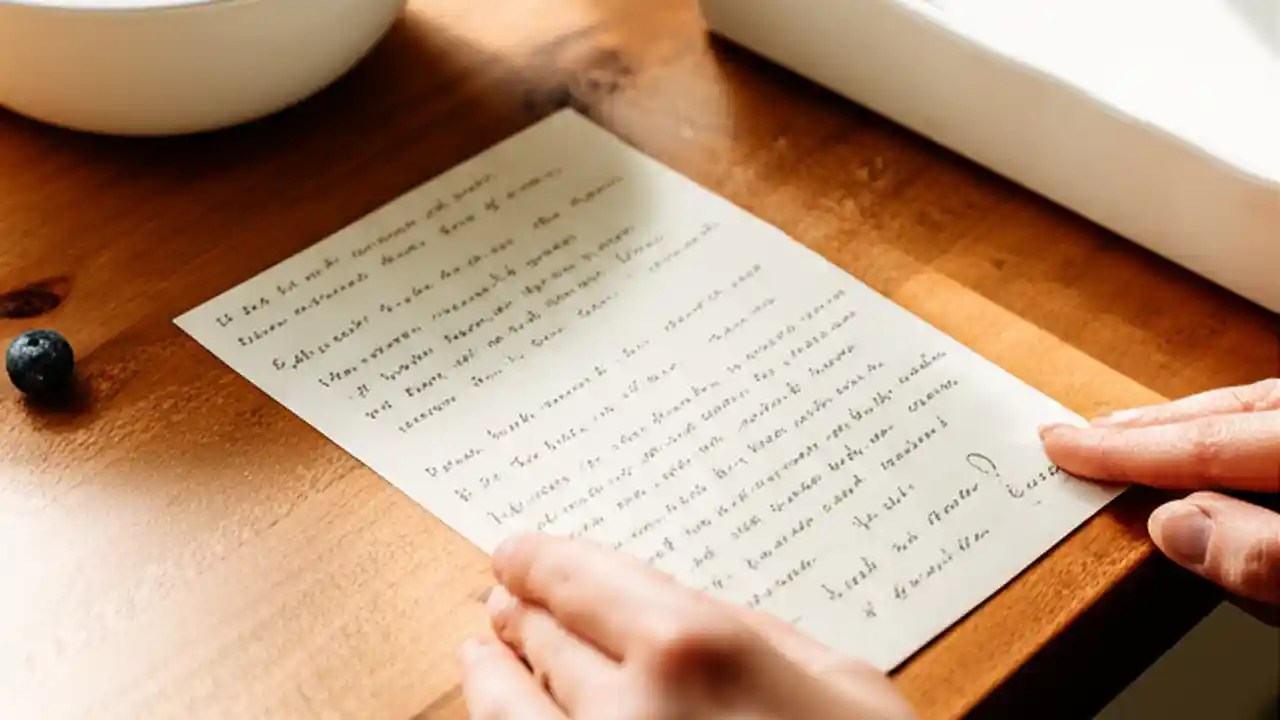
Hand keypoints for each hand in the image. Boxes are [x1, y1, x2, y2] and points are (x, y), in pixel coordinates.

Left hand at [459, 533, 914, 718]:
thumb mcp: (846, 685)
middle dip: (524, 614)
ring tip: (479, 653)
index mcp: (695, 652)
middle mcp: (628, 712)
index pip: (581, 581)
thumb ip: (759, 635)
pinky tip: (500, 715)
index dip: (540, 562)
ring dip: (492, 673)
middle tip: (507, 598)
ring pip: (510, 710)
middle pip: (546, 640)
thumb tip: (693, 611)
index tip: (517, 555)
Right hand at [1041, 378, 1279, 606]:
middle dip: (1148, 427)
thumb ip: (1264, 552)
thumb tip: (1174, 526)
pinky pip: (1277, 428)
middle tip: (1083, 431)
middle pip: (1229, 413)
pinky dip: (1236, 434)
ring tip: (1134, 431)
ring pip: (1256, 413)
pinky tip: (1222, 447)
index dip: (1129, 450)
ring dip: (1188, 427)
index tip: (1064, 448)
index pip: (1209, 444)